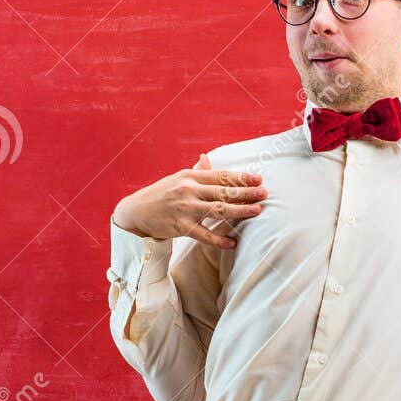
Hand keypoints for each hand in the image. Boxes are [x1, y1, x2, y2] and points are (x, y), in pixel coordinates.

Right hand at [112, 153, 266, 249]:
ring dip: (239, 211)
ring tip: (257, 211)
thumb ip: (196, 171)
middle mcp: (188, 190)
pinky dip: (219, 239)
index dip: (241, 178)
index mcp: (190, 176)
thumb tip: (207, 157)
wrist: (135, 212)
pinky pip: (204, 234)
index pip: (220, 175)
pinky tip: (233, 242)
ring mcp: (184, 208)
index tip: (258, 179)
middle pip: (222, 191)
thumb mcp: (177, 179)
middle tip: (265, 193)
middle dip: (246, 192)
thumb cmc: (160, 195)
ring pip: (217, 209)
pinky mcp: (180, 227)